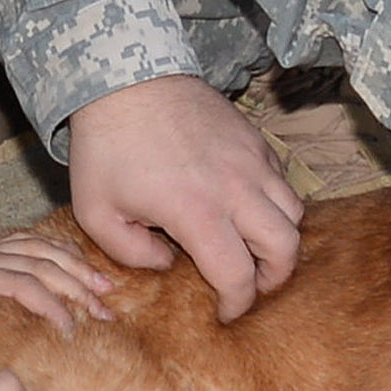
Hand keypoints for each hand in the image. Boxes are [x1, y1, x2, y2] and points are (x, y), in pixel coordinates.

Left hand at [0, 231, 114, 355]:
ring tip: (106, 288)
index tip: (71, 330)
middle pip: (37, 263)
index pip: (16, 282)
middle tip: (106, 314)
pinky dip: (56, 252)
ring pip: (37, 248)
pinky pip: (25, 243)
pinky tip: (77, 265)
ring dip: (74, 266)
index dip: (48, 303)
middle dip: (75, 286)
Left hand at [62, 73, 304, 319]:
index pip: (237, 275)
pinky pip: (282, 179)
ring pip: (294, 212)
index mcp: (197, 213)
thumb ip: (131, 253)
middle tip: (253, 285)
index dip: (236, 304)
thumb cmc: (106, 147)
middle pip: (286, 247)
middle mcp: (236, 189)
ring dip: (280, 238)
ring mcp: (251, 160)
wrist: (125, 78)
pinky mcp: (254, 138)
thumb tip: (168, 264)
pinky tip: (245, 204)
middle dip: (275, 277)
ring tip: (254, 246)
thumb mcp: (96, 211)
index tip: (225, 312)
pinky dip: (274, 201)